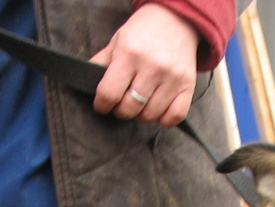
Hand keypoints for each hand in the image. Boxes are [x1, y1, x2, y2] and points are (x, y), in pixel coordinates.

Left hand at [90, 4, 200, 127]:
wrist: (176, 19)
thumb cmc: (143, 32)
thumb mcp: (117, 41)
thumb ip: (101, 63)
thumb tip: (86, 83)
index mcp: (129, 54)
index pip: (109, 93)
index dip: (102, 104)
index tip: (103, 104)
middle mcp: (151, 67)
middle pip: (129, 109)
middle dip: (121, 110)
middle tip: (122, 103)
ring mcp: (171, 78)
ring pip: (150, 115)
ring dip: (142, 114)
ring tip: (140, 102)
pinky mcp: (187, 85)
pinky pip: (174, 117)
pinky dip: (164, 119)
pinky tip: (158, 109)